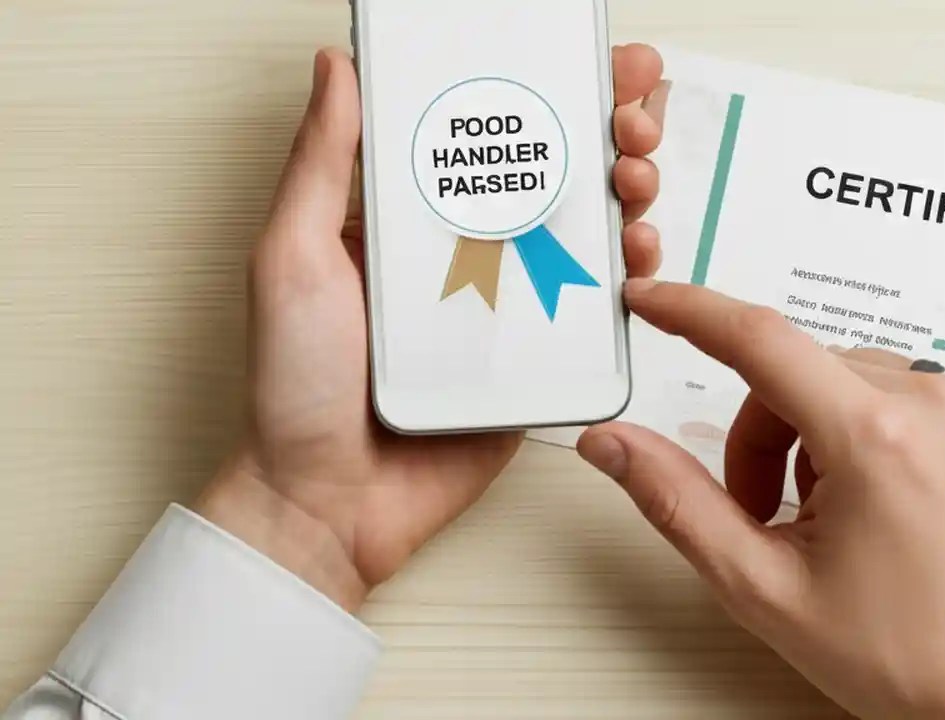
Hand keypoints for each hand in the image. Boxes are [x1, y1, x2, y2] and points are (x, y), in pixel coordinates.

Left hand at [196, 45, 665, 610]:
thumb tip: (335, 68)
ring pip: (585, 231)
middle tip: (630, 117)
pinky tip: (640, 256)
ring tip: (636, 178)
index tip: (590, 62)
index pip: (485, 132)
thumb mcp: (293, 257)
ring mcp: (507, 304)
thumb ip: (320, 164)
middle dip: (605, 130)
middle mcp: (465, 251)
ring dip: (626, 191)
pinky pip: (592, 309)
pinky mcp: (536, 359)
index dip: (543, 90)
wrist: (329, 500)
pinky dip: (630, 277)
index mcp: (409, 217)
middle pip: (551, 172)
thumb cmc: (296, 385)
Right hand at [578, 281, 944, 719]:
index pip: (760, 340)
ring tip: (830, 520)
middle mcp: (939, 403)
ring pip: (850, 379)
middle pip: (799, 372)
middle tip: (761, 516)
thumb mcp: (765, 588)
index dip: (691, 312)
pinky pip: (906, 393)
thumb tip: (611, 443)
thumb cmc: (904, 660)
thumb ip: (676, 501)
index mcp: (877, 440)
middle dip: (760, 434)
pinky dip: (869, 431)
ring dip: (814, 434)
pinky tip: (880, 503)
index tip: (648, 300)